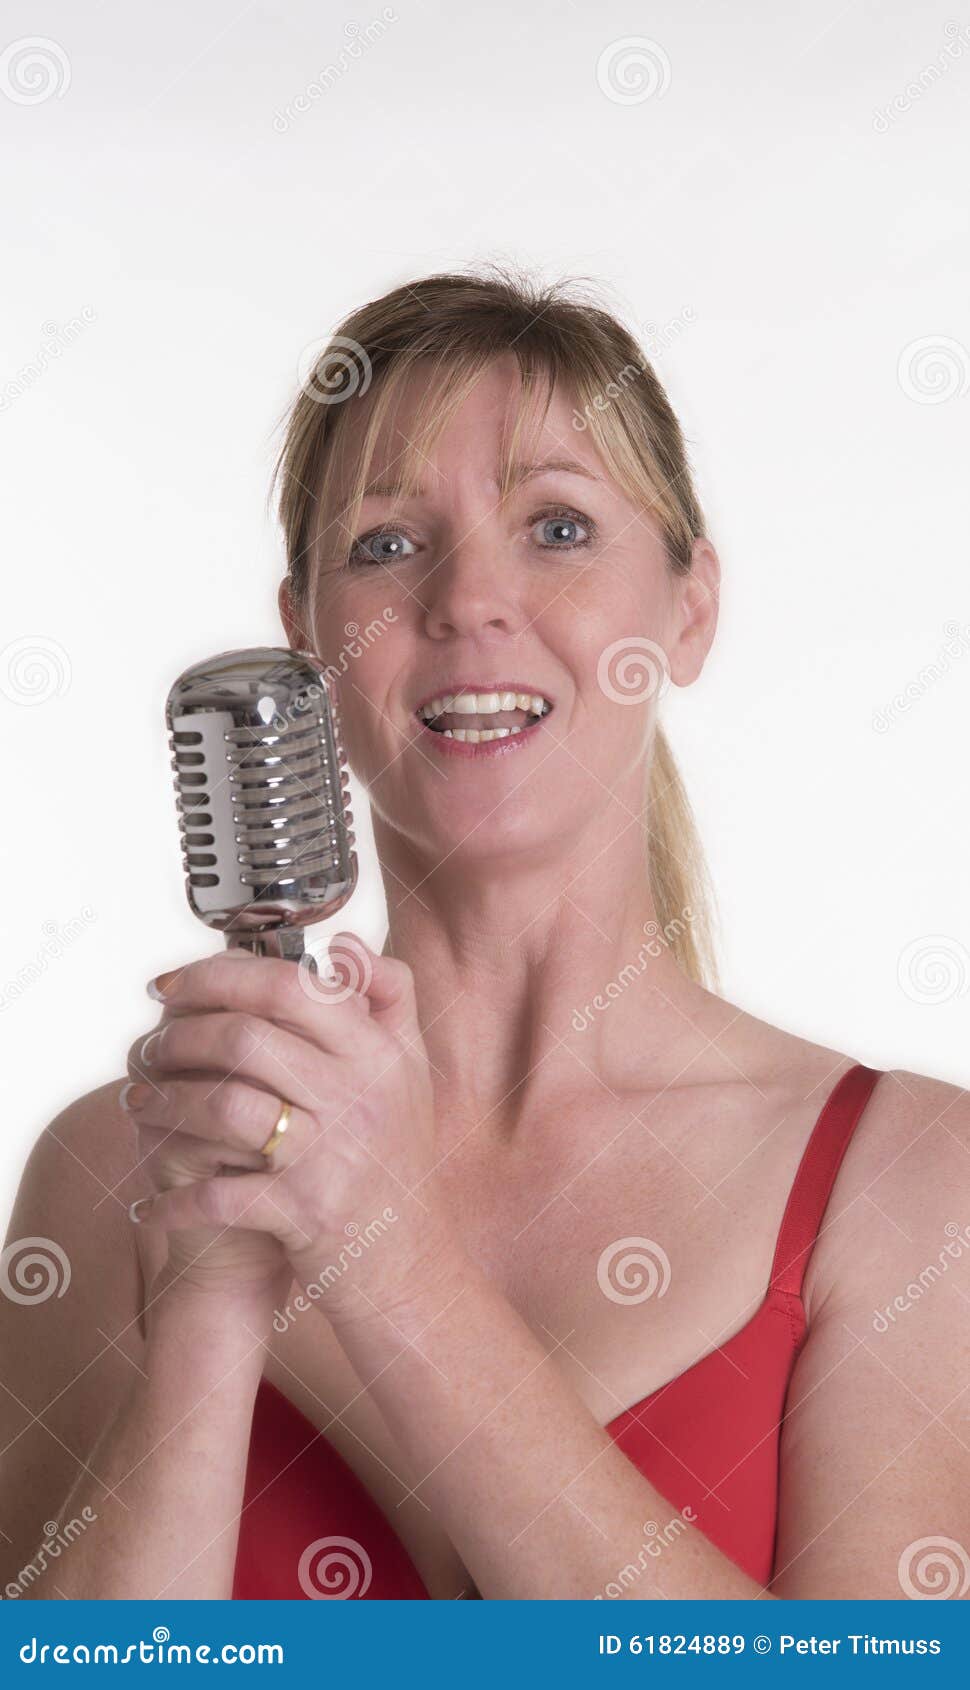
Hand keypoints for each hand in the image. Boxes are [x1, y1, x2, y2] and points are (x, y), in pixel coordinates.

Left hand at [122, 933, 458, 1322]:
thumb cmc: (398, 1164)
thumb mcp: (411, 1073)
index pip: (291, 986)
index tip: (174, 985)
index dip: (219, 976)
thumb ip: (387, 999)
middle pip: (247, 1037)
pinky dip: (173, 1202)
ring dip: (164, 1102)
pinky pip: (218, 1197)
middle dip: (179, 1034)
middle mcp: (358, 1096)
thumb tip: (343, 943)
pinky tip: (149, 1203)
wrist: (413, 1267)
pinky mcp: (303, 1214)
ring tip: (136, 1103)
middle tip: (150, 1044)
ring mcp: (330, 1156)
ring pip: (224, 1106)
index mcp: (379, 1054)